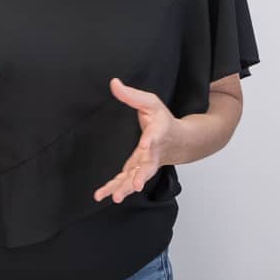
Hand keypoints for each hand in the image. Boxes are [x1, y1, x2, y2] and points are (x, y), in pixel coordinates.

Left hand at [94, 79, 175, 203]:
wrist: (178, 140)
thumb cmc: (162, 120)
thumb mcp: (149, 102)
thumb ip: (131, 95)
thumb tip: (113, 82)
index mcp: (158, 133)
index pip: (154, 137)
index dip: (150, 140)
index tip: (146, 144)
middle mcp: (153, 153)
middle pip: (148, 166)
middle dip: (141, 176)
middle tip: (137, 185)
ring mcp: (146, 164)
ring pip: (137, 179)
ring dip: (126, 188)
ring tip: (115, 197)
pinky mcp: (137, 171)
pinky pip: (127, 182)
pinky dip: (116, 189)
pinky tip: (101, 196)